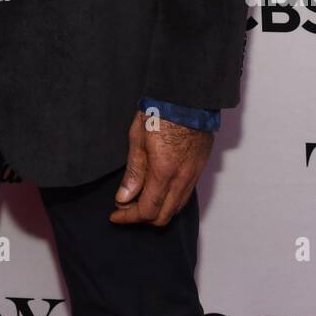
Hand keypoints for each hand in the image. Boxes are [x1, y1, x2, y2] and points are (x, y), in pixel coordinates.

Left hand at [109, 108, 213, 225]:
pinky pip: (185, 195)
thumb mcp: (137, 138)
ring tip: (140, 200)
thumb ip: (133, 172)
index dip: (129, 217)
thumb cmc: (160, 111)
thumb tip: (124, 198)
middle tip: (125, 208)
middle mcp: (182, 179)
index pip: (147, 210)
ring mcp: (194, 174)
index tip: (116, 214)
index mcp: (164, 172)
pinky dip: (170, 201)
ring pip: (176, 208)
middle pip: (163, 216)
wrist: (187, 96)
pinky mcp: (200, 168)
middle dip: (142, 218)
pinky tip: (158, 190)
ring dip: (157, 210)